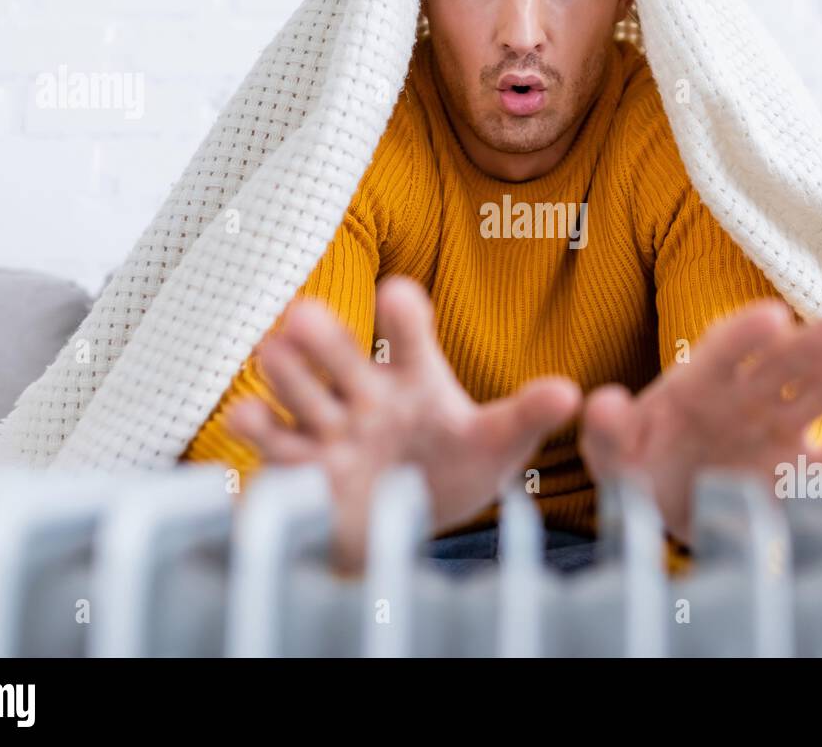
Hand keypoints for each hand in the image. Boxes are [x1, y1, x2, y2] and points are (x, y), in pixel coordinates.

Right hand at [224, 275, 579, 573]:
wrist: (405, 527)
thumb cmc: (451, 471)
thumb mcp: (495, 445)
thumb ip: (526, 416)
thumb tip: (572, 393)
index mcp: (414, 377)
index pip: (409, 334)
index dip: (402, 315)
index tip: (396, 293)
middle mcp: (365, 392)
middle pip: (339, 352)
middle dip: (323, 336)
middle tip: (305, 315)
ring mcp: (328, 425)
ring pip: (296, 385)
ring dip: (284, 370)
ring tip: (273, 350)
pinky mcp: (300, 466)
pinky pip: (271, 440)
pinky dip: (255, 428)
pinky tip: (249, 414)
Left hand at [581, 300, 821, 546]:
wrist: (662, 503)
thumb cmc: (636, 467)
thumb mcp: (611, 455)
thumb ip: (606, 431)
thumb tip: (601, 401)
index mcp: (695, 387)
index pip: (721, 354)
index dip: (744, 336)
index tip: (772, 318)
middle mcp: (743, 400)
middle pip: (784, 365)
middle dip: (817, 342)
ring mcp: (776, 431)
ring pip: (820, 394)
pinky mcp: (797, 473)